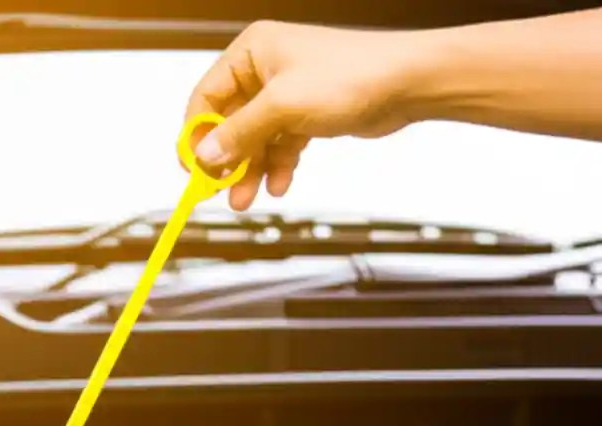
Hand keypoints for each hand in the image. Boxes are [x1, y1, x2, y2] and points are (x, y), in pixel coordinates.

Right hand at [185, 21, 425, 210]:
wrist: (409, 82)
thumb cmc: (352, 75)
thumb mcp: (283, 107)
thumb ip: (239, 133)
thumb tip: (204, 157)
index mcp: (252, 51)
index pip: (206, 95)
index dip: (196, 134)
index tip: (191, 168)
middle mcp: (266, 68)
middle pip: (229, 121)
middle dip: (226, 159)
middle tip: (217, 190)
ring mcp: (287, 92)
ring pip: (255, 138)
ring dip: (250, 169)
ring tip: (245, 199)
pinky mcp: (307, 113)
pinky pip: (281, 144)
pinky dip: (278, 165)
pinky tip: (280, 184)